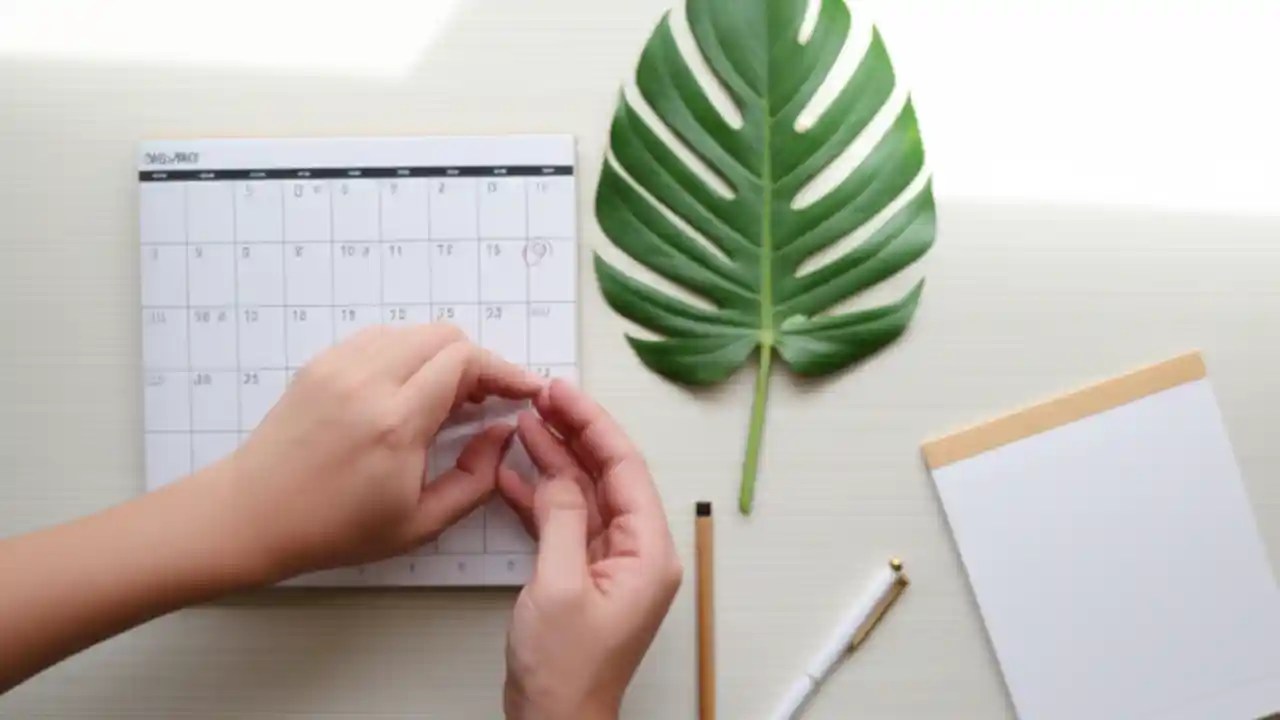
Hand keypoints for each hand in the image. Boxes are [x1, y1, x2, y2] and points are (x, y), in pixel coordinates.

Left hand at [220, 323, 541, 580]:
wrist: (251, 515)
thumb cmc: (336, 529)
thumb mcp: (420, 523)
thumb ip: (476, 479)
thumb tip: (502, 433)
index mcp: (396, 422)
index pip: (465, 362)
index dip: (505, 370)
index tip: (527, 388)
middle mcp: (368, 380)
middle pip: (444, 335)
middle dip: (478, 362)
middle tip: (488, 399)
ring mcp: (339, 366)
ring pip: (413, 332)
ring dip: (442, 356)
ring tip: (451, 396)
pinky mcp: (320, 363)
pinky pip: (380, 339)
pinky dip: (408, 354)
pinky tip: (410, 389)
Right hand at [497, 380, 682, 719]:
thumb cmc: (567, 671)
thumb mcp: (559, 584)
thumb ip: (561, 519)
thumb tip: (560, 474)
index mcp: (648, 551)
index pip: (625, 468)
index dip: (592, 425)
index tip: (563, 393)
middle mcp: (637, 551)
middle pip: (608, 474)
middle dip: (575, 433)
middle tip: (543, 397)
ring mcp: (610, 562)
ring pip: (585, 493)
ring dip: (555, 459)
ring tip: (526, 423)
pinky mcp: (583, 574)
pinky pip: (566, 520)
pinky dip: (540, 497)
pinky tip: (514, 474)